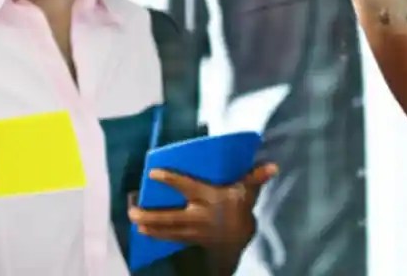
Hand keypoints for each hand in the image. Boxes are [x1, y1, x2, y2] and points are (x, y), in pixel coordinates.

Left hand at [128, 164, 277, 259]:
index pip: (188, 187)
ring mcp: (194, 231)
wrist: (241, 238)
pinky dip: (156, 235)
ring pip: (167, 230)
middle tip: (132, 210)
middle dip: (151, 215)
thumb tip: (273, 166)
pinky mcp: (190, 239)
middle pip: (171, 217)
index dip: (171, 181)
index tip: (153, 173)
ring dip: (149, 226)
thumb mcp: (248, 192)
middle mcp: (200, 215)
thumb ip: (256, 178)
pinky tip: (142, 231)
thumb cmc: (240, 207)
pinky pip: (170, 238)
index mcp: (210, 198)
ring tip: (133, 220)